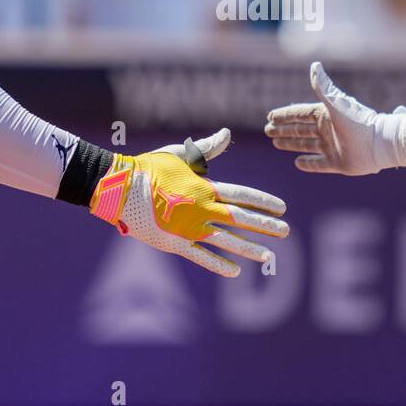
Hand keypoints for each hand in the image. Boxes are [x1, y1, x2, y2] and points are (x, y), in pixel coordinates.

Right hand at [89, 128, 287, 276]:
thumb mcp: (181, 154)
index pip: (243, 195)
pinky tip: (236, 271)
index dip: (264, 202)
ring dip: (249, 248)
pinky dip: (219, 264)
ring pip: (226, 240)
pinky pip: (202, 256)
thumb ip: (207, 149)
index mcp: (205, 187)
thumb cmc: (149, 167)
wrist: (120, 187)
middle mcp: (202, 209)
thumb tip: (227, 133)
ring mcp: (189, 228)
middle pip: (241, 219)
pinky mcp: (175, 242)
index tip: (282, 208)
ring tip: (268, 256)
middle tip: (285, 232)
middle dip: (265, 226)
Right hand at [264, 62, 401, 175]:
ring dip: (291, 144)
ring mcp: (332, 147)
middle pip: (299, 129)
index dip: (284, 115)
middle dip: (283, 130)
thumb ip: (323, 86)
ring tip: (276, 143)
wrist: (379, 143)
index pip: (299, 114)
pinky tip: (297, 163)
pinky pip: (318, 163)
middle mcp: (327, 130)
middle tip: (268, 131)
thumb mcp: (336, 103)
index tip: (270, 116)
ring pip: (306, 145)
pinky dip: (308, 164)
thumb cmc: (357, 121)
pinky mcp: (338, 163)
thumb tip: (314, 65)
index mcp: (325, 115)